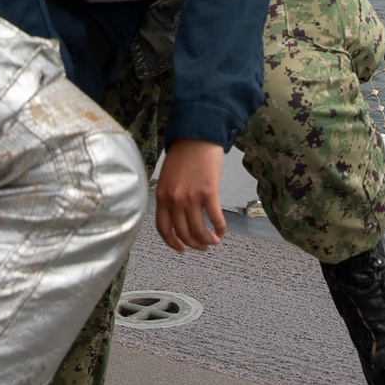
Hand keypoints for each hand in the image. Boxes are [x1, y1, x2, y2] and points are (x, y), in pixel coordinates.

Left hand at [155, 139, 225, 253]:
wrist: (197, 136)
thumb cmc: (183, 155)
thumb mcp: (167, 178)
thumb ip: (169, 197)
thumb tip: (177, 217)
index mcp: (162, 196)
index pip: (163, 229)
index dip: (173, 243)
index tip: (182, 249)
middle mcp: (174, 200)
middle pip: (183, 233)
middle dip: (194, 244)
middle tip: (203, 247)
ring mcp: (191, 197)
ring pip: (199, 231)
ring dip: (208, 240)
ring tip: (214, 241)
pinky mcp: (208, 193)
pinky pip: (216, 219)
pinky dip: (220, 229)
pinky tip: (222, 231)